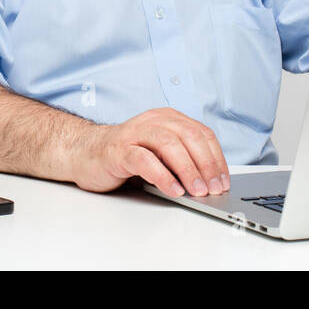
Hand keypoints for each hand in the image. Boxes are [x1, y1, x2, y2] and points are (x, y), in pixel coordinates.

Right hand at [72, 107, 229, 197]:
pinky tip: (173, 189)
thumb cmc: (126, 155)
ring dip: (187, 169)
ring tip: (196, 190)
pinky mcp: (119, 150)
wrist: (85, 153)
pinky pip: (144, 160)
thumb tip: (210, 182)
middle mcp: (153, 121)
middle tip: (214, 188)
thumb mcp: (160, 154)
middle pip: (188, 136)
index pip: (201, 133)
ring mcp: (134, 133)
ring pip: (168, 144)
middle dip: (206, 164)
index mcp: (167, 119)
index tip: (223, 180)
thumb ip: (181, 160)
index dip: (216, 157)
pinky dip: (162, 176)